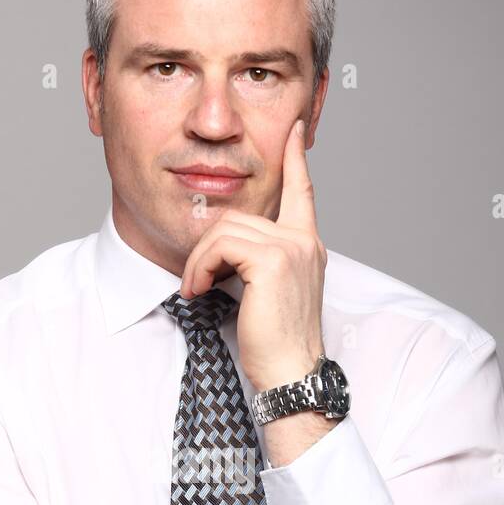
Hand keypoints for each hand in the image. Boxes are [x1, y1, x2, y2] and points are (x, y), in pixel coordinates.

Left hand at [179, 118, 326, 391]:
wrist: (291, 375)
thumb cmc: (277, 346)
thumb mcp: (270, 295)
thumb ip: (259, 263)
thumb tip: (225, 249)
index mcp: (308, 246)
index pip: (302, 192)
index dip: (295, 159)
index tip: (293, 130)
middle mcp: (305, 242)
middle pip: (239, 215)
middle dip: (207, 246)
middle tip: (196, 282)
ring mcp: (292, 248)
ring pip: (225, 229)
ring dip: (199, 260)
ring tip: (196, 290)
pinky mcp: (273, 260)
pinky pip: (221, 245)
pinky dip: (200, 267)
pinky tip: (198, 291)